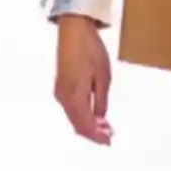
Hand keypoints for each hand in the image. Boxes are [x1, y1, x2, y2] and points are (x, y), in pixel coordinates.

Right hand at [53, 15, 113, 145]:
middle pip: (78, 124)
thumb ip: (101, 101)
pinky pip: (71, 107)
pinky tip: (94, 114)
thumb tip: (101, 119)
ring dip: (89, 124)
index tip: (109, 141)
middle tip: (109, 136)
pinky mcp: (61, 86)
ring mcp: (60, 92)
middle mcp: (63, 97)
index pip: (85, 125)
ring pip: (74, 117)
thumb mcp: (103, 78)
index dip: (97, 136)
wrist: (74, 30)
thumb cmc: (90, 50)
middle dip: (94, 133)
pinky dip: (82, 114)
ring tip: (105, 126)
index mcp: (74, 96)